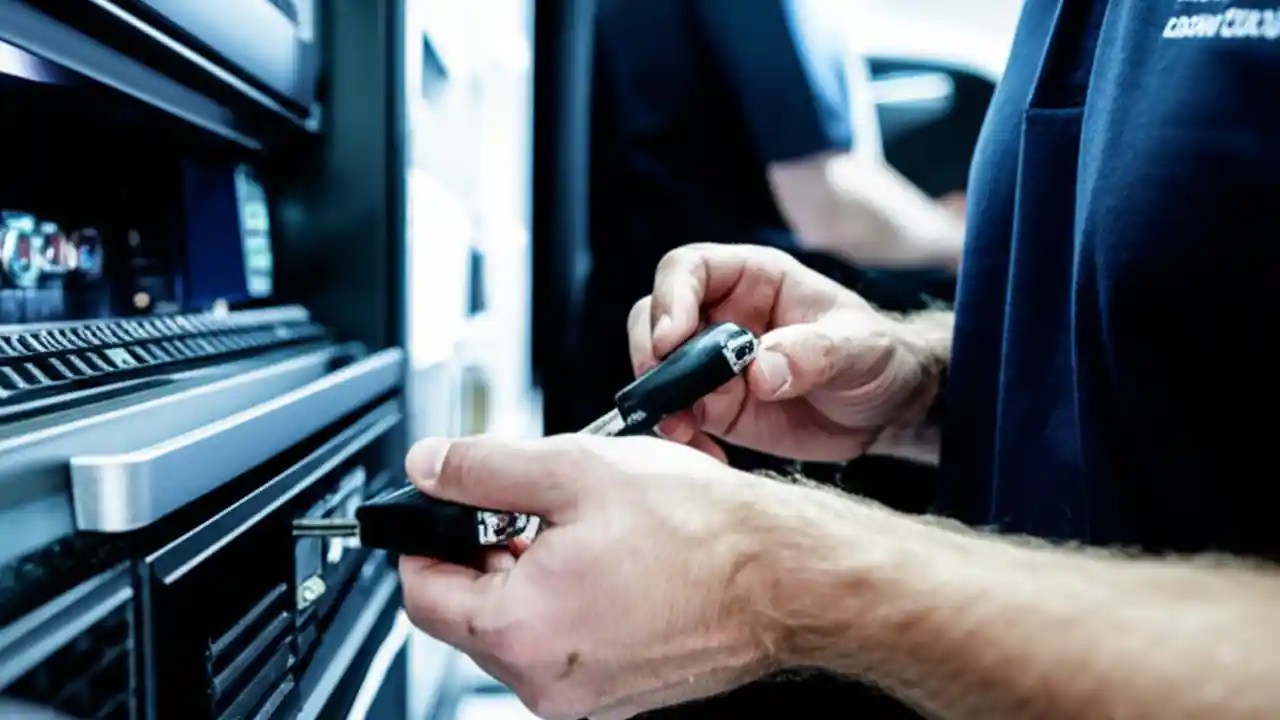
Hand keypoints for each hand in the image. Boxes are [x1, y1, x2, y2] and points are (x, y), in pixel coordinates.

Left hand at [398, 434, 777, 719]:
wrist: (784, 577)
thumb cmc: (701, 532)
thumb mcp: (574, 470)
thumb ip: (483, 469)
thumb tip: (429, 467)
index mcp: (519, 630)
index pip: (421, 593)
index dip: (424, 540)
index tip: (441, 511)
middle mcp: (546, 680)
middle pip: (468, 616)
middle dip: (482, 555)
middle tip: (522, 507)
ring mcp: (586, 696)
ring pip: (520, 632)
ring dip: (528, 578)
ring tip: (578, 529)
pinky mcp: (621, 695)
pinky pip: (567, 648)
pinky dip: (569, 605)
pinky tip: (609, 562)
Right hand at [629, 243, 940, 462]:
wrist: (889, 408)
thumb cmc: (878, 355)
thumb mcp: (860, 347)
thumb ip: (813, 353)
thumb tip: (759, 372)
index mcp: (753, 278)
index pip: (689, 269)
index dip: (671, 298)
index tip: (673, 339)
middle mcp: (721, 315)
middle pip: (654, 319)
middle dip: (650, 354)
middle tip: (666, 390)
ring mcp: (712, 365)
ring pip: (658, 373)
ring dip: (660, 403)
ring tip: (685, 431)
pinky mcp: (717, 409)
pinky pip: (679, 418)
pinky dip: (682, 437)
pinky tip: (708, 454)